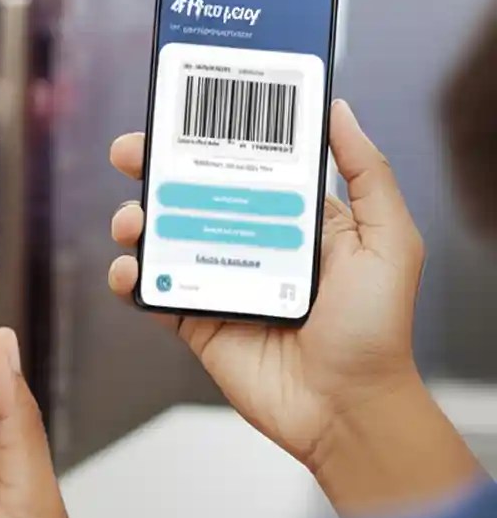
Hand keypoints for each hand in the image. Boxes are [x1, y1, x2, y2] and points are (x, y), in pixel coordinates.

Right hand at [108, 100, 477, 514]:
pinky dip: (129, 277)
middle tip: (130, 154)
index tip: (182, 114)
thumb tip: (338, 110)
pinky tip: (129, 270)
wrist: (347, 407)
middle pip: (189, 194)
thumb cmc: (376, 329)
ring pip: (161, 238)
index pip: (243, 164)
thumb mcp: (388, 239)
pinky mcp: (195, 319)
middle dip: (153, 169)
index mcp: (292, 218)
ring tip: (131, 222)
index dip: (210, 139)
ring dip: (134, 221)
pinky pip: (150, 292)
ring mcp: (218, 280)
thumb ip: (367, 173)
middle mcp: (250, 243)